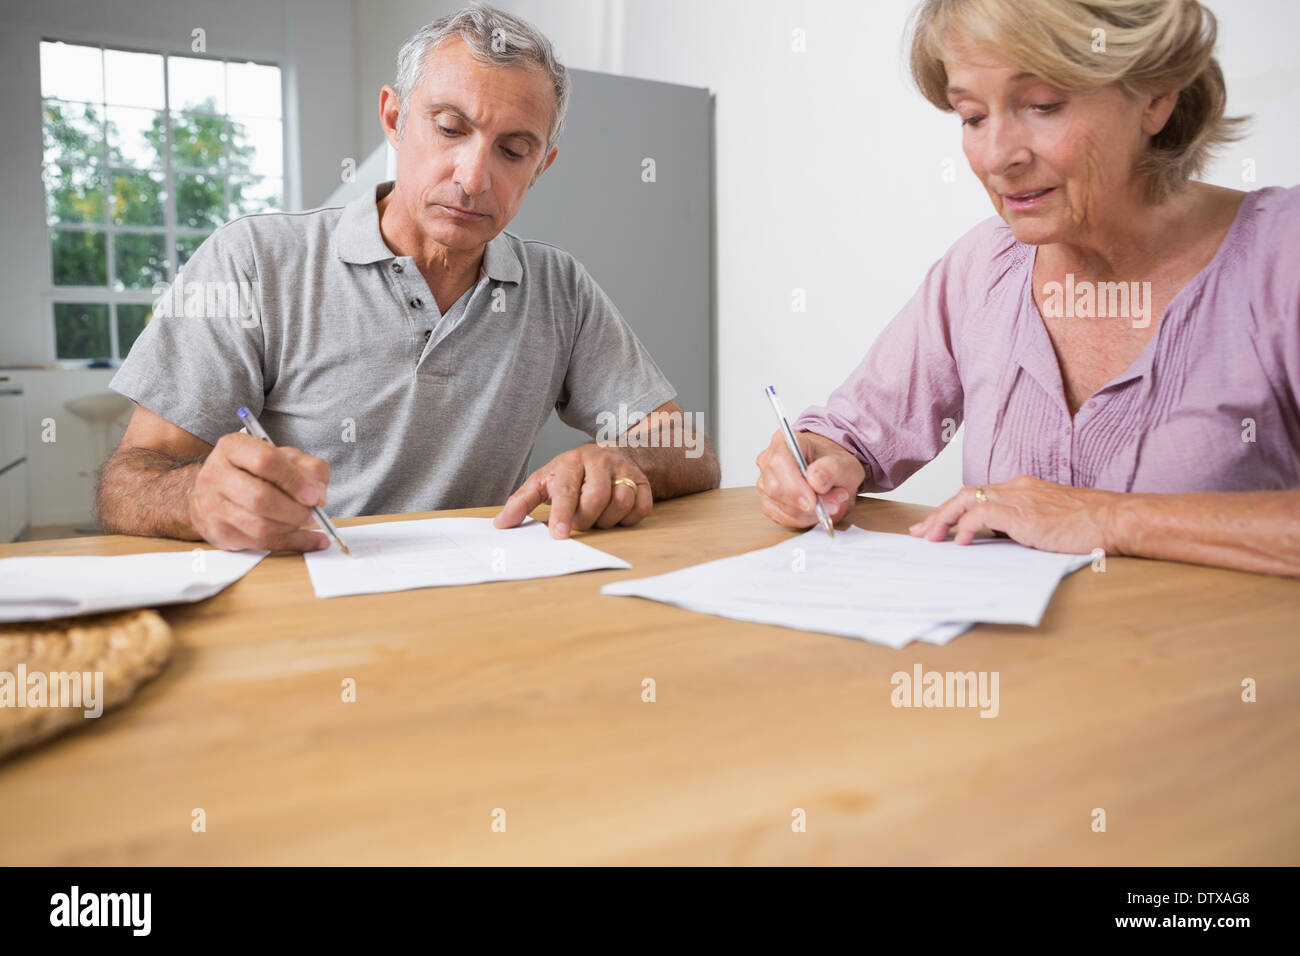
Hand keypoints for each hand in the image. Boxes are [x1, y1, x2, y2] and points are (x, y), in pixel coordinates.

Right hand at [187, 432, 332, 551]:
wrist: (213, 491)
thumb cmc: (252, 471)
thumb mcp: (284, 457)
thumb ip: (308, 468)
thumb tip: (319, 493)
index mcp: (233, 448)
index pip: (266, 461)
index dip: (295, 480)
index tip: (313, 494)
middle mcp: (217, 476)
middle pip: (261, 498)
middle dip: (295, 510)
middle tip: (311, 511)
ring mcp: (213, 506)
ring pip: (261, 526)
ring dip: (292, 527)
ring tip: (305, 520)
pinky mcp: (219, 533)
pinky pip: (262, 544)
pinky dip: (293, 543)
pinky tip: (310, 539)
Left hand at [494, 444, 651, 537]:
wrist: (609, 454)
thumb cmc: (571, 473)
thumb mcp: (543, 481)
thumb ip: (522, 502)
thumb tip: (501, 524)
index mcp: (571, 461)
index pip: (566, 489)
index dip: (562, 514)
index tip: (559, 535)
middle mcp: (599, 462)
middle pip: (596, 498)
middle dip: (586, 519)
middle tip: (578, 523)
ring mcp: (623, 470)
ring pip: (621, 503)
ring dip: (607, 520)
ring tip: (596, 517)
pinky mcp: (642, 481)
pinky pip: (641, 508)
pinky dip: (628, 519)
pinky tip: (615, 515)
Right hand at [755, 429, 865, 528]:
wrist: (830, 474)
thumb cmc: (833, 465)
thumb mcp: (844, 464)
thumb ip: (832, 469)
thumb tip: (816, 479)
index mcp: (784, 441)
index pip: (779, 462)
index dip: (793, 485)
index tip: (812, 501)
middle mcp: (768, 461)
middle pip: (775, 488)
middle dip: (804, 504)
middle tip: (832, 504)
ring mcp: (765, 483)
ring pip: (779, 506)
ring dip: (807, 513)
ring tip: (828, 503)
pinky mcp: (768, 502)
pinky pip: (781, 517)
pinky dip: (802, 519)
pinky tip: (815, 511)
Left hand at [909, 475, 1117, 551]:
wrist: (1115, 519)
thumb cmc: (1091, 524)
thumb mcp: (1050, 522)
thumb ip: (1024, 526)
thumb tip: (1001, 540)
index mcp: (1023, 488)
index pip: (978, 494)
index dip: (953, 511)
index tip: (936, 527)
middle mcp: (1017, 488)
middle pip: (965, 494)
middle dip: (939, 514)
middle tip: (921, 532)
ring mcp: (1020, 499)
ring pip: (967, 499)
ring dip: (944, 519)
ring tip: (930, 538)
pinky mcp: (1024, 514)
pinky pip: (983, 512)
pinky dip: (967, 526)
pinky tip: (961, 541)